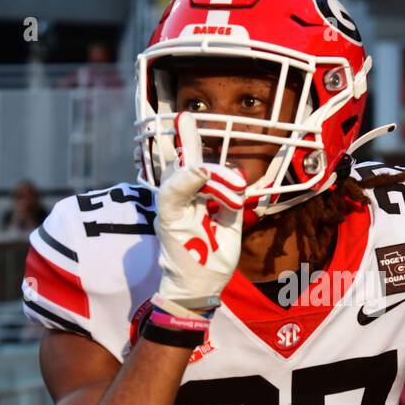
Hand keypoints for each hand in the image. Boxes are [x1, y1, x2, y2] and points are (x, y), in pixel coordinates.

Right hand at [153, 112, 246, 312]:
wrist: (201, 287)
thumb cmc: (213, 257)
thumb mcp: (230, 222)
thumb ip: (230, 198)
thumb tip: (237, 176)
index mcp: (193, 199)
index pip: (190, 163)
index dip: (187, 140)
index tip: (183, 116)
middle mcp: (179, 201)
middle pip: (184, 164)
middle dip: (190, 144)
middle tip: (198, 136)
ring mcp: (171, 208)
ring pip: (180, 175)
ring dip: (206, 173)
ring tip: (228, 186)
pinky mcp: (167, 219)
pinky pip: (172, 193)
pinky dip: (185, 180)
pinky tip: (200, 172)